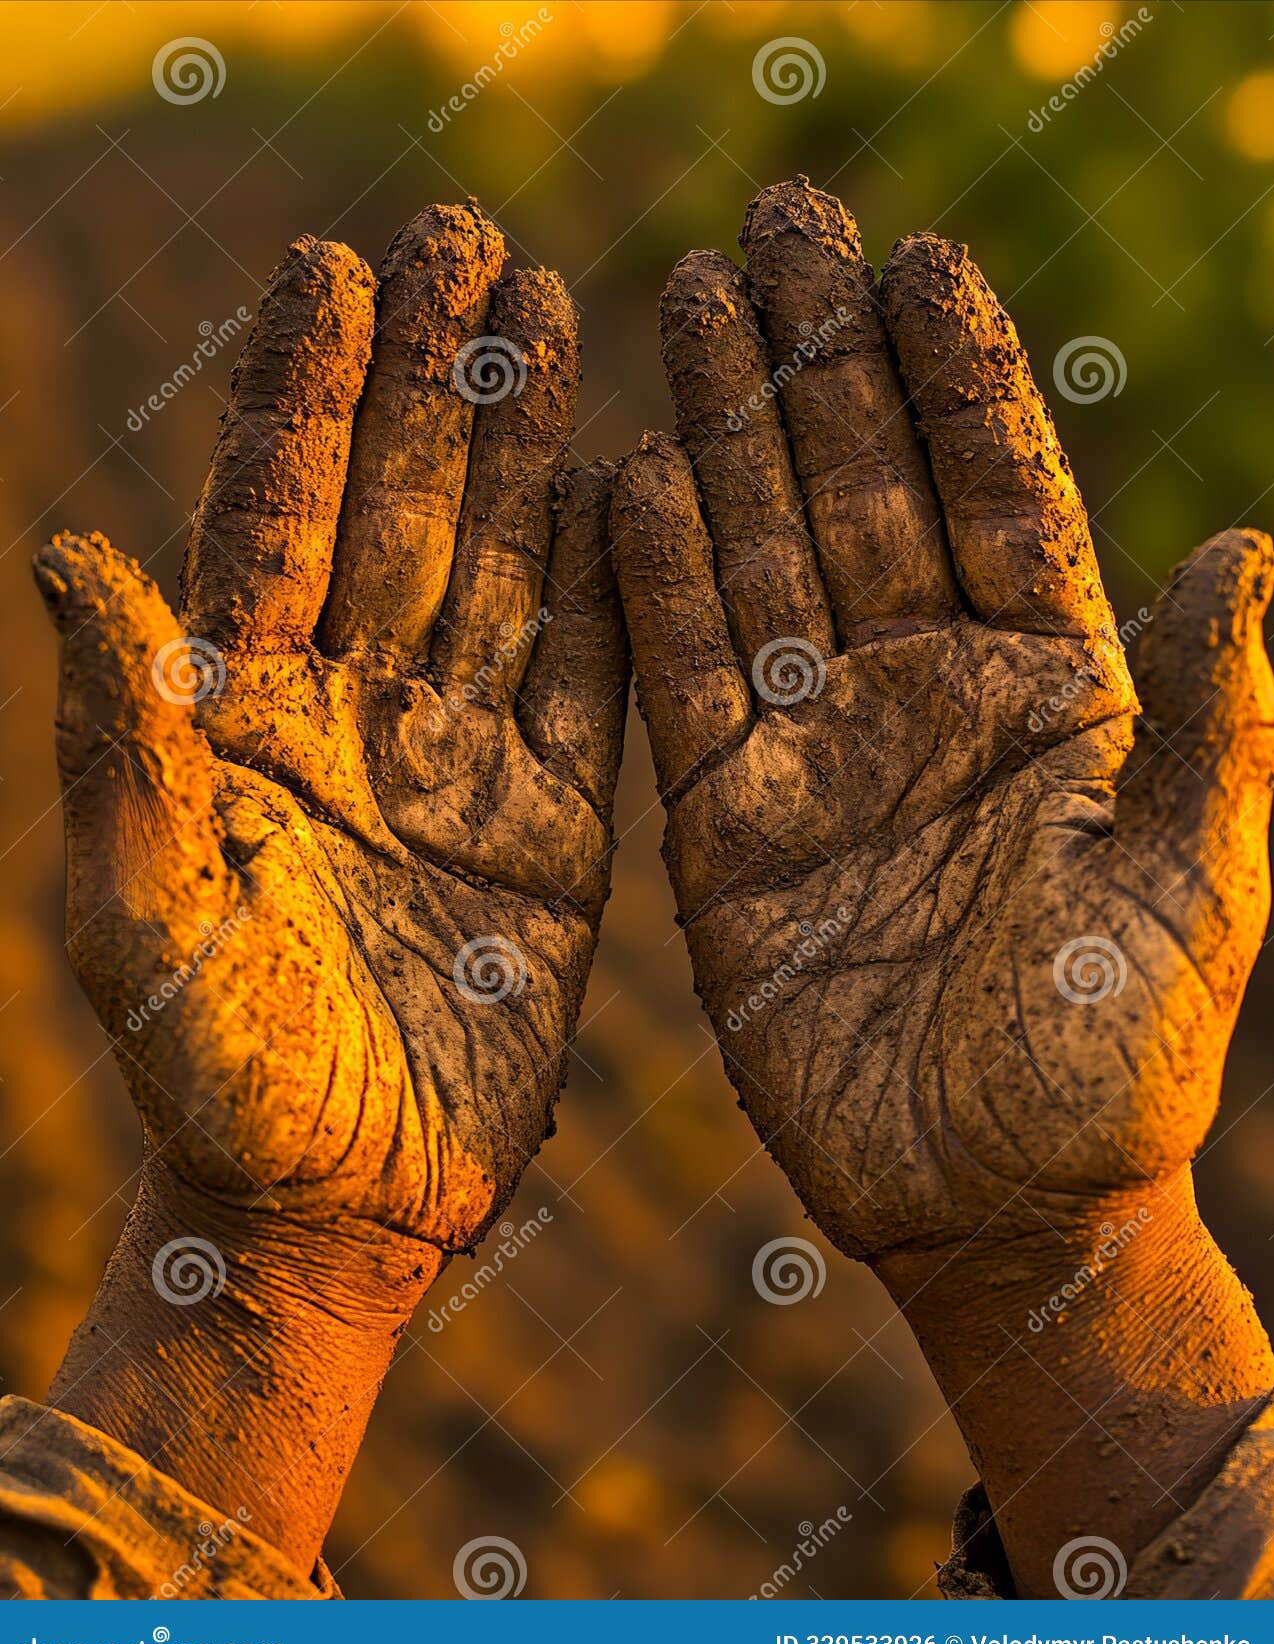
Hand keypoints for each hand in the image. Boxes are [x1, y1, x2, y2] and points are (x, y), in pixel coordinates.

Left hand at [36, 204, 623, 1568]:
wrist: (338, 1210)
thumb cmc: (217, 1083)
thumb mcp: (141, 917)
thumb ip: (123, 741)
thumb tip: (69, 549)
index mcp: (246, 721)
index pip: (278, 524)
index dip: (305, 399)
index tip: (332, 269)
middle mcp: (359, 719)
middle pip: (403, 513)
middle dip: (430, 377)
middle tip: (467, 235)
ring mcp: (464, 766)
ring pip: (504, 574)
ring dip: (528, 450)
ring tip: (552, 314)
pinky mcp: (553, 833)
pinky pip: (598, 690)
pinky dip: (621, 594)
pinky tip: (637, 490)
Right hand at [612, 178, 1273, 1590]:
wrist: (991, 1208)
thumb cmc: (1113, 1065)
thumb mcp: (1193, 890)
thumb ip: (1211, 725)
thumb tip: (1243, 549)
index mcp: (1053, 697)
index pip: (1001, 500)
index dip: (961, 382)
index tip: (921, 261)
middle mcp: (928, 701)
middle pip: (865, 495)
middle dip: (823, 363)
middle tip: (780, 230)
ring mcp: (819, 756)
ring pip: (764, 560)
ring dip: (727, 436)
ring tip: (689, 304)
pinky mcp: (727, 830)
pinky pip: (679, 684)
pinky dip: (653, 585)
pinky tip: (626, 481)